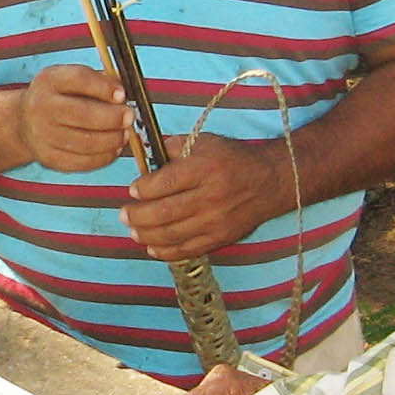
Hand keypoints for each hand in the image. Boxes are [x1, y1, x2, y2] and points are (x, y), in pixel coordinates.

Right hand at [16, 64, 131, 171]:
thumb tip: (125, 94)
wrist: (24, 122)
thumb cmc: (58, 97)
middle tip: (129, 117)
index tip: (123, 94)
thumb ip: (98, 81)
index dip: (104, 88)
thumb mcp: (70, 78)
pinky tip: (113, 149)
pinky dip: (104, 157)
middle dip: (113, 117)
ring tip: (124, 135)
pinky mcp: (49, 158)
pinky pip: (82, 162)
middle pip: (83, 114)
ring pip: (86, 142)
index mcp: (50, 80)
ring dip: (112, 140)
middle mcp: (42, 106)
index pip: (79, 79)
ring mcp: (43, 135)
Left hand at [124, 134, 288, 262]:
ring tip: (133, 231)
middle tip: (124, 214)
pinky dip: (166, 251)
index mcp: (205, 168)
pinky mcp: (221, 238)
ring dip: (146, 235)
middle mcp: (211, 196)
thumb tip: (143, 153)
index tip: (133, 189)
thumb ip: (173, 147)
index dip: (144, 188)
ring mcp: (216, 221)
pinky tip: (152, 247)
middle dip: (138, 215)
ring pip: (172, 234)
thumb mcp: (205, 142)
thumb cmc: (232, 159)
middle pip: (165, 212)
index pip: (166, 182)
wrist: (270, 181)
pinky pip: (188, 250)